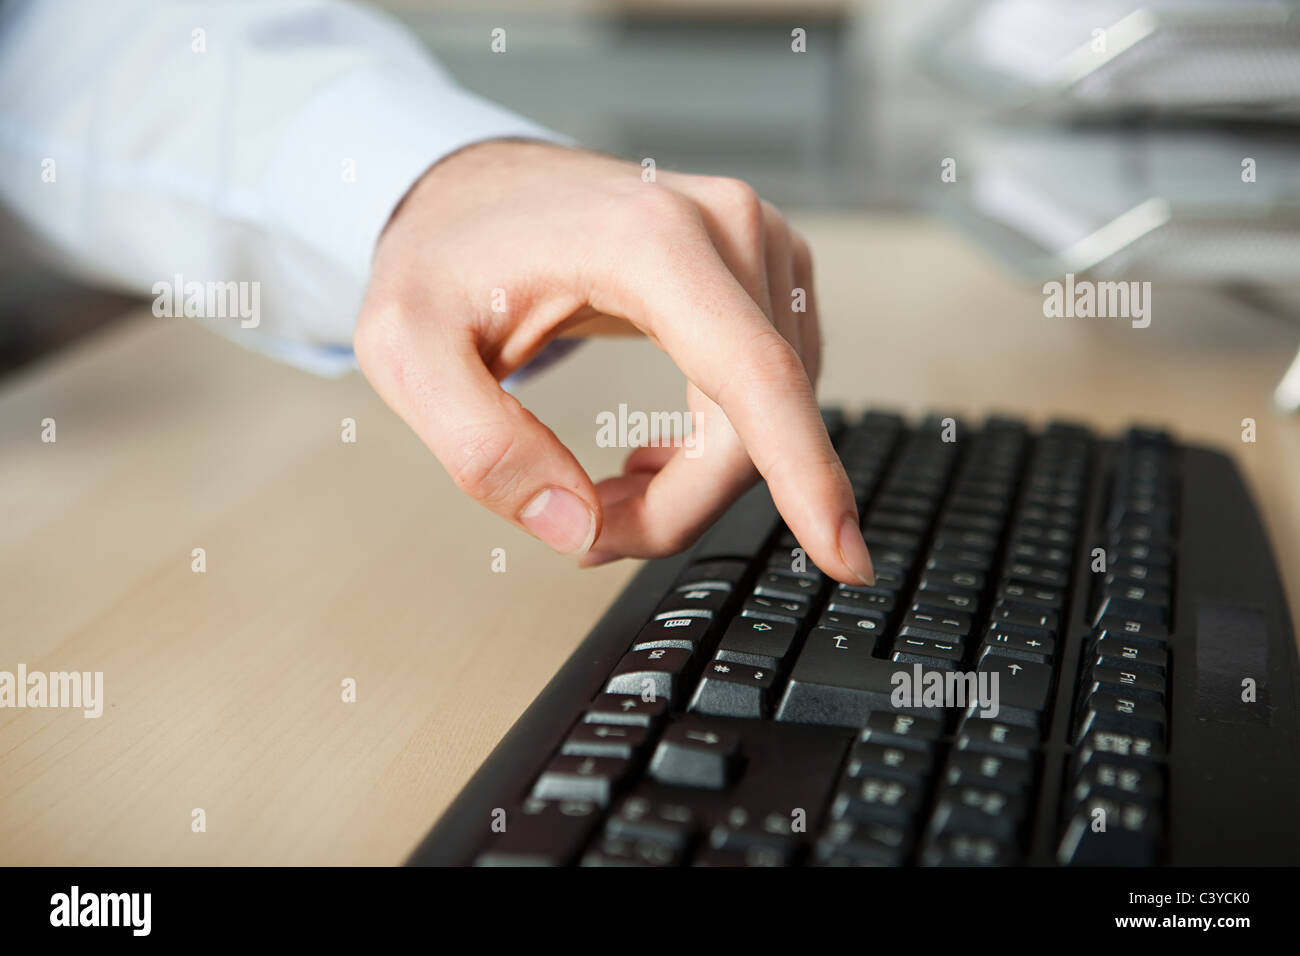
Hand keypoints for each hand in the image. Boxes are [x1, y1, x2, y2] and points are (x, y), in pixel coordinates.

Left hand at [353, 141, 873, 585]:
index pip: (756, 377)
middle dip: (677, 507)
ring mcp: (756, 246)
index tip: (844, 556)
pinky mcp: (765, 272)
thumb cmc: (443, 257)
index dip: (805, 477)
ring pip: (770, 420)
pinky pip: (769, 395)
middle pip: (756, 424)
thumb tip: (576, 526)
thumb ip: (481, 448)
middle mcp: (726, 230)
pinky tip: (653, 456)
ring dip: (693, 483)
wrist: (475, 192)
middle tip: (588, 532)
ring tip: (602, 488)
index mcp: (649, 240)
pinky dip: (717, 447)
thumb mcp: (406, 352)